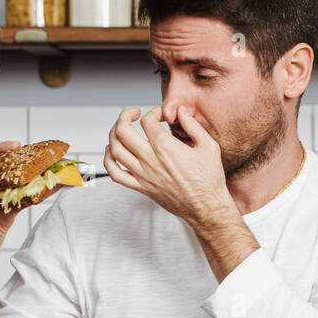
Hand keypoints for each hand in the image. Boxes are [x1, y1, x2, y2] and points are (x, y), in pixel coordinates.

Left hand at [103, 104, 233, 225]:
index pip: (148, 121)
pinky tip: (112, 151)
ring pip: (115, 150)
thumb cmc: (209, 180)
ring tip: (122, 129)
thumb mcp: (209, 146)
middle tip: (133, 114)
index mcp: (167, 148)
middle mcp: (151, 160)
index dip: (153, 112)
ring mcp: (143, 175)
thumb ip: (193, 126)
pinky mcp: (141, 187)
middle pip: (123, 131)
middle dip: (125, 116)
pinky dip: (108, 160)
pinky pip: (115, 173)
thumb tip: (181, 111)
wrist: (206, 207)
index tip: (160, 115)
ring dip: (114, 134)